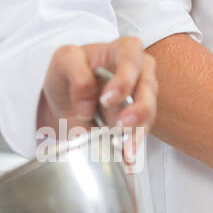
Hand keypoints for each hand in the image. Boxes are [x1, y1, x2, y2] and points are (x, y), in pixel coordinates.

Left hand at [37, 36, 158, 154]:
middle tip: (122, 126)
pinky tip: (126, 161)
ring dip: (136, 133)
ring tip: (125, 150)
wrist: (65, 99)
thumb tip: (88, 102)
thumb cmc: (69, 72)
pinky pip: (138, 137)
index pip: (132, 58)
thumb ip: (76, 73)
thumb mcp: (63, 60)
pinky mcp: (136, 123)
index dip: (124, 79)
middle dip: (138, 110)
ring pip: (147, 116)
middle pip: (148, 89)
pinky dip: (131, 149)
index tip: (107, 99)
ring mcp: (141, 99)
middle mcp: (139, 73)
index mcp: (123, 51)